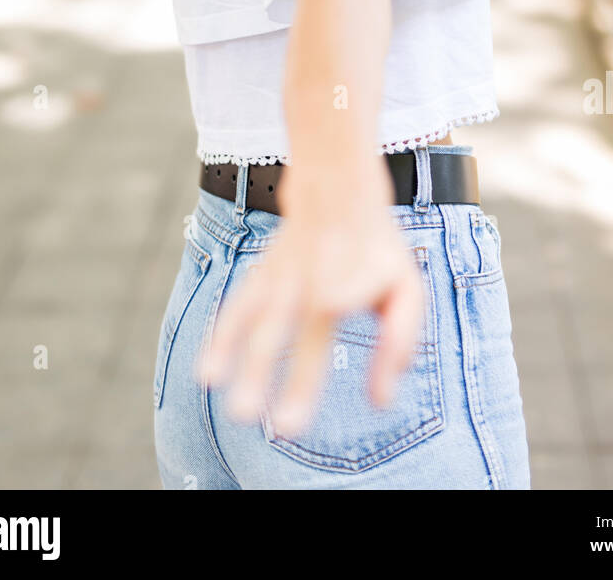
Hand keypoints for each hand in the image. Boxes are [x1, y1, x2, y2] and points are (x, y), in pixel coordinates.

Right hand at [195, 187, 424, 436]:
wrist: (339, 185)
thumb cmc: (379, 248)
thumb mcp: (406, 288)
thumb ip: (398, 342)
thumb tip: (382, 401)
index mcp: (338, 293)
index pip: (316, 343)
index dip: (302, 381)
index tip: (292, 426)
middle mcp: (303, 286)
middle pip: (277, 333)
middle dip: (259, 373)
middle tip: (245, 417)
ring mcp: (279, 277)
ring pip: (251, 317)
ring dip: (228, 350)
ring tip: (209, 384)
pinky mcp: (264, 273)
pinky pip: (238, 305)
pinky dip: (220, 333)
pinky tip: (206, 369)